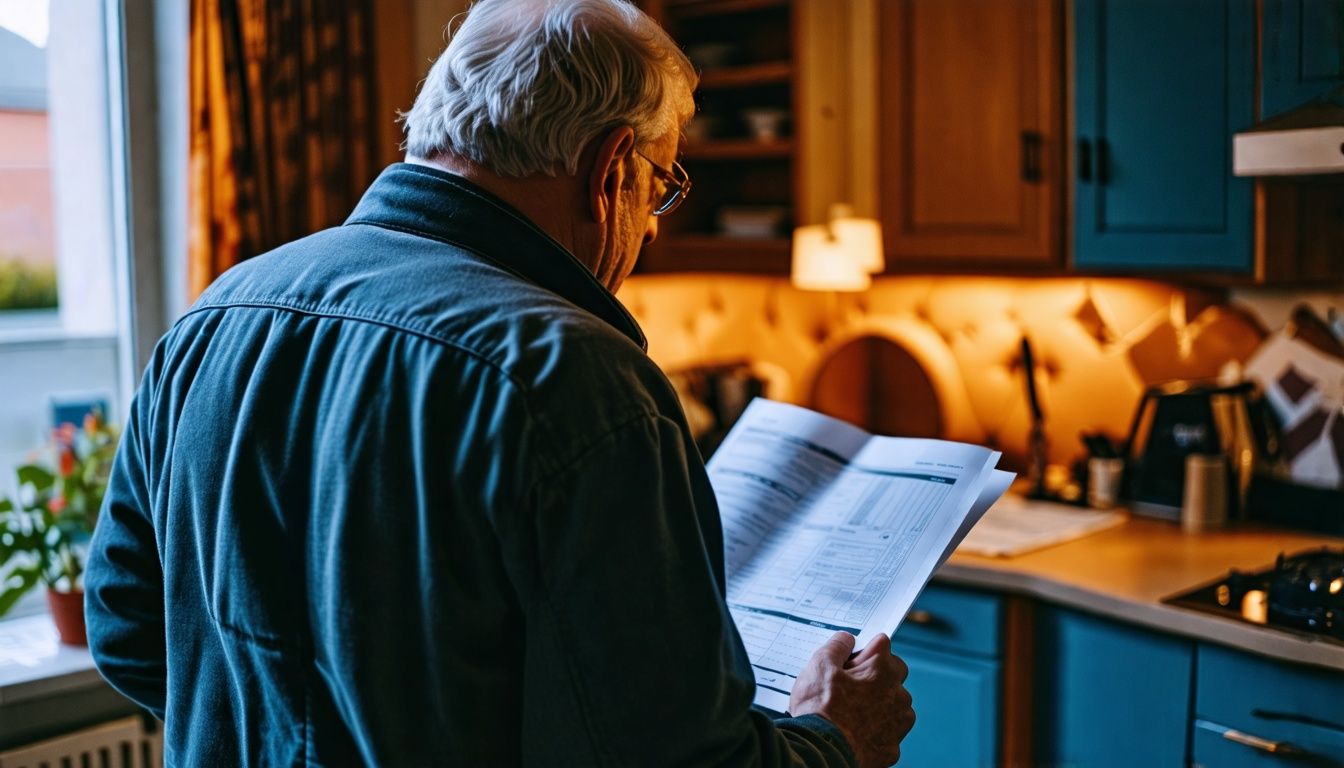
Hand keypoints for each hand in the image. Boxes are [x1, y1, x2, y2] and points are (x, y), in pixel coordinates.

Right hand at [788, 632, 914, 767]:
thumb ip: (837, 646)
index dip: (863, 651)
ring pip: (894, 705)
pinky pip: (888, 733)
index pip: (882, 644)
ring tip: (851, 713)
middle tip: (848, 687)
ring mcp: (898, 723)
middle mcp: (898, 694)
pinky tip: (855, 733)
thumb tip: (847, 638)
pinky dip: (875, 732)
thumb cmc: (820, 709)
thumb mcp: (819, 666)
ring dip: (879, 705)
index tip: (849, 661)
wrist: (820, 752)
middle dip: (875, 676)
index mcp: (882, 669)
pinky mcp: (892, 747)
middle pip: (893, 674)